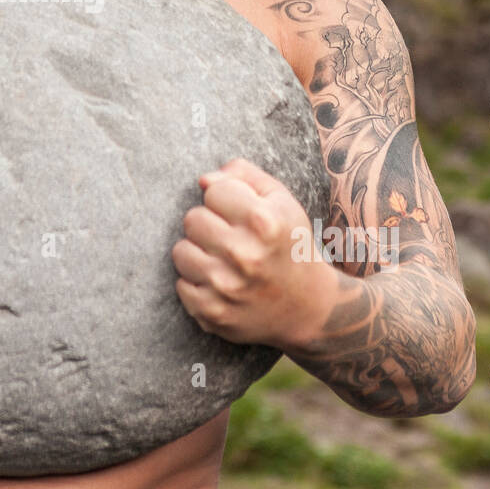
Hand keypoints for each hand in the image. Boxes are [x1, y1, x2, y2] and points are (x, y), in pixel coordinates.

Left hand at [171, 157, 333, 348]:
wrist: (308, 307)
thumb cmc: (290, 244)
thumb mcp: (280, 201)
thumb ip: (243, 175)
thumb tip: (203, 180)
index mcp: (263, 222)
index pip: (213, 191)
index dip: (226, 200)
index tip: (242, 216)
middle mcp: (244, 255)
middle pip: (192, 219)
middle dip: (209, 224)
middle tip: (231, 238)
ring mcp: (226, 287)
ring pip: (180, 251)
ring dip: (199, 253)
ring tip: (223, 261)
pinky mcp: (212, 313)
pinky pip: (181, 285)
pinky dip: (197, 283)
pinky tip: (221, 285)